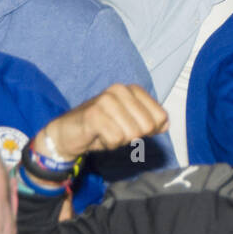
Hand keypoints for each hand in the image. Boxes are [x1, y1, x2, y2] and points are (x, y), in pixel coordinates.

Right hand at [34, 84, 169, 161]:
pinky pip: (116, 139)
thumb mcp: (132, 123)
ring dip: (119, 140)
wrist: (67, 134)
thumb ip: (151, 122)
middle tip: (116, 131)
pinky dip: (109, 144)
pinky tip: (97, 135)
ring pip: (132, 134)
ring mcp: (106, 100)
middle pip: (147, 127)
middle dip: (133, 136)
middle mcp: (120, 90)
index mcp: (133, 90)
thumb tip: (166, 124)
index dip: (149, 130)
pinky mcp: (93, 114)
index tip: (131, 127)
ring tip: (106, 132)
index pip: (161, 117)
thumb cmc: (102, 128)